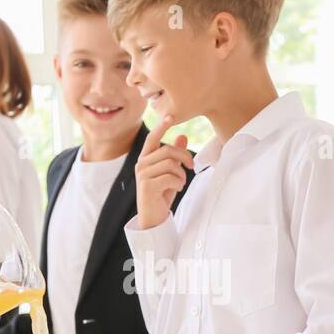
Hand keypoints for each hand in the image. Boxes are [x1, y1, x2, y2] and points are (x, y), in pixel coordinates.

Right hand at [134, 115, 191, 229]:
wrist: (154, 217)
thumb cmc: (162, 194)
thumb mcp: (171, 172)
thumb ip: (174, 156)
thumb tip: (183, 136)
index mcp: (145, 159)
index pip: (152, 138)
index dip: (161, 126)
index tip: (170, 116)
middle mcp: (141, 164)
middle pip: (168, 150)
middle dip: (184, 157)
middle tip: (191, 166)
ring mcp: (142, 175)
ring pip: (171, 164)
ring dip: (181, 174)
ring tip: (180, 182)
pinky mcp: (147, 186)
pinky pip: (171, 177)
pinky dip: (179, 182)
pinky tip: (177, 189)